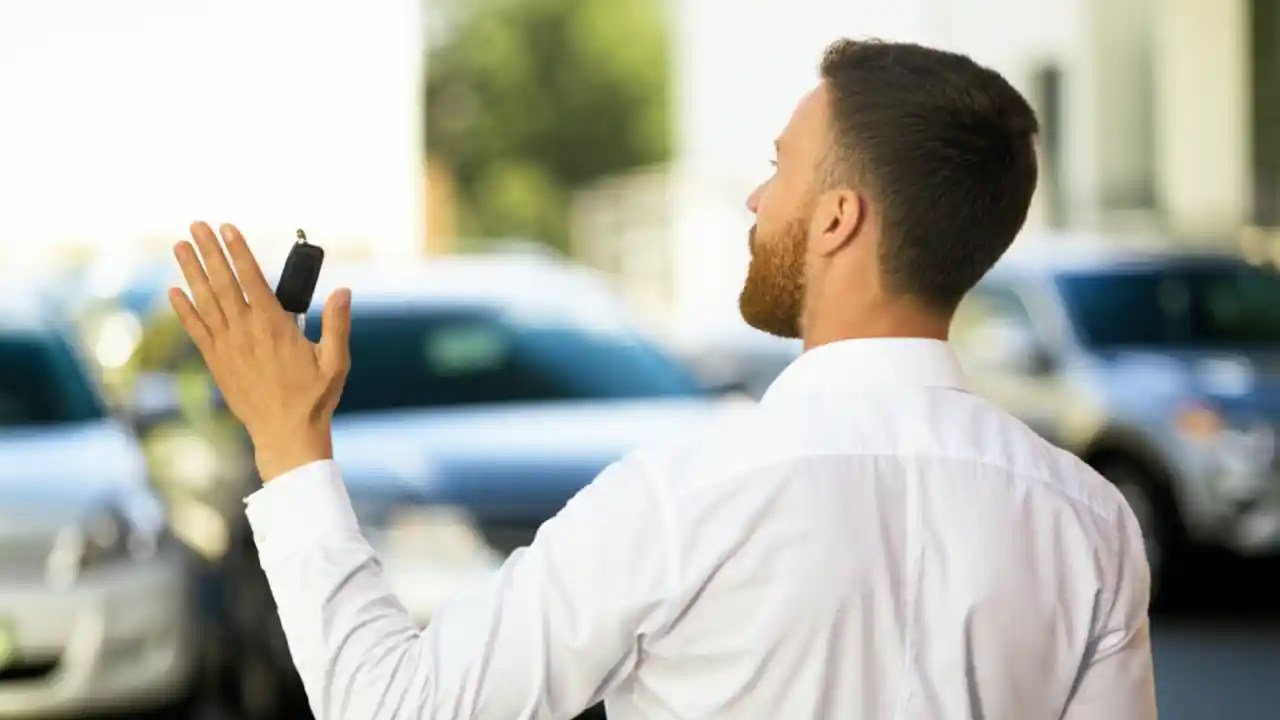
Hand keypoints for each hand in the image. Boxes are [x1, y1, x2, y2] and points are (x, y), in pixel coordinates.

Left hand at [169, 221, 351, 481]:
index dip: (238, 251)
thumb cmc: (314, 398)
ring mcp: (227, 347)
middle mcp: (245, 333)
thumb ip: (338, 324)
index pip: (251, 279)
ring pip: (205, 301)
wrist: (285, 435)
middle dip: (209, 251)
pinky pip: (196, 330)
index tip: (227, 228)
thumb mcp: (336, 361)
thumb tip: (343, 291)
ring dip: (191, 271)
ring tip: (180, 245)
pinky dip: (184, 309)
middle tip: (197, 224)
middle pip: (222, 283)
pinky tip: (174, 290)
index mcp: (274, 327)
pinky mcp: (217, 363)